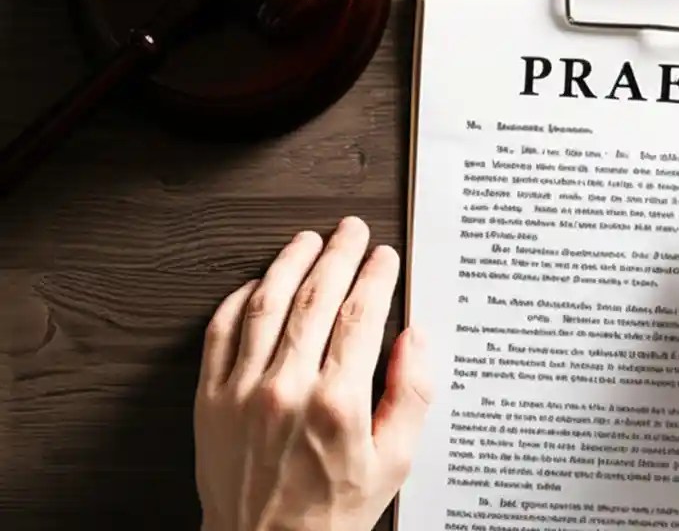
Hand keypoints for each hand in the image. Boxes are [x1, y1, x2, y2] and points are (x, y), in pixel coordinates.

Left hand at [195, 217, 430, 530]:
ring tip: (308, 239)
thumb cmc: (332, 511)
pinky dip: (240, 299)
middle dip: (339, 254)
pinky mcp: (209, 400)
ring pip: (267, 304)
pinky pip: (221, 333)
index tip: (385, 257)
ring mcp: (242, 391)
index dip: (377, 276)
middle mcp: (287, 389)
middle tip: (352, 230)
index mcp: (338, 403)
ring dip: (289, 262)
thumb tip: (416, 338)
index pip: (361, 316)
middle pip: (316, 298)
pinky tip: (259, 283)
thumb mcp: (395, 462)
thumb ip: (411, 395)